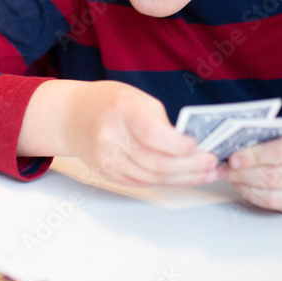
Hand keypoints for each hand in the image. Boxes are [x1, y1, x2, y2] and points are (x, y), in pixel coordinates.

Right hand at [50, 80, 218, 186]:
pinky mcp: (106, 173)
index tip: (197, 146)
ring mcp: (106, 158)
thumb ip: (161, 121)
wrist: (71, 116)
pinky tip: (182, 177)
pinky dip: (164, 181)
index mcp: (121, 110)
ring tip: (205, 174)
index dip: (179, 145)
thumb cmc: (107, 102)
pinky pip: (141, 182)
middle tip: (211, 163)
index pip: (152, 135)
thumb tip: (188, 146)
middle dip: (190, 166)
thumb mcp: (136, 98)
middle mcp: (110, 136)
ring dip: (182, 178)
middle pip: (156, 162)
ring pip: (152, 177)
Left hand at [221, 116, 281, 214]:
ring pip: (273, 196)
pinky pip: (277, 206)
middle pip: (274, 177)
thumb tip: (238, 143)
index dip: (254, 156)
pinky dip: (256, 197)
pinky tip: (244, 186)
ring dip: (245, 187)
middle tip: (222, 168)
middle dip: (242, 173)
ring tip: (229, 176)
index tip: (232, 156)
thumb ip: (277, 134)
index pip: (281, 153)